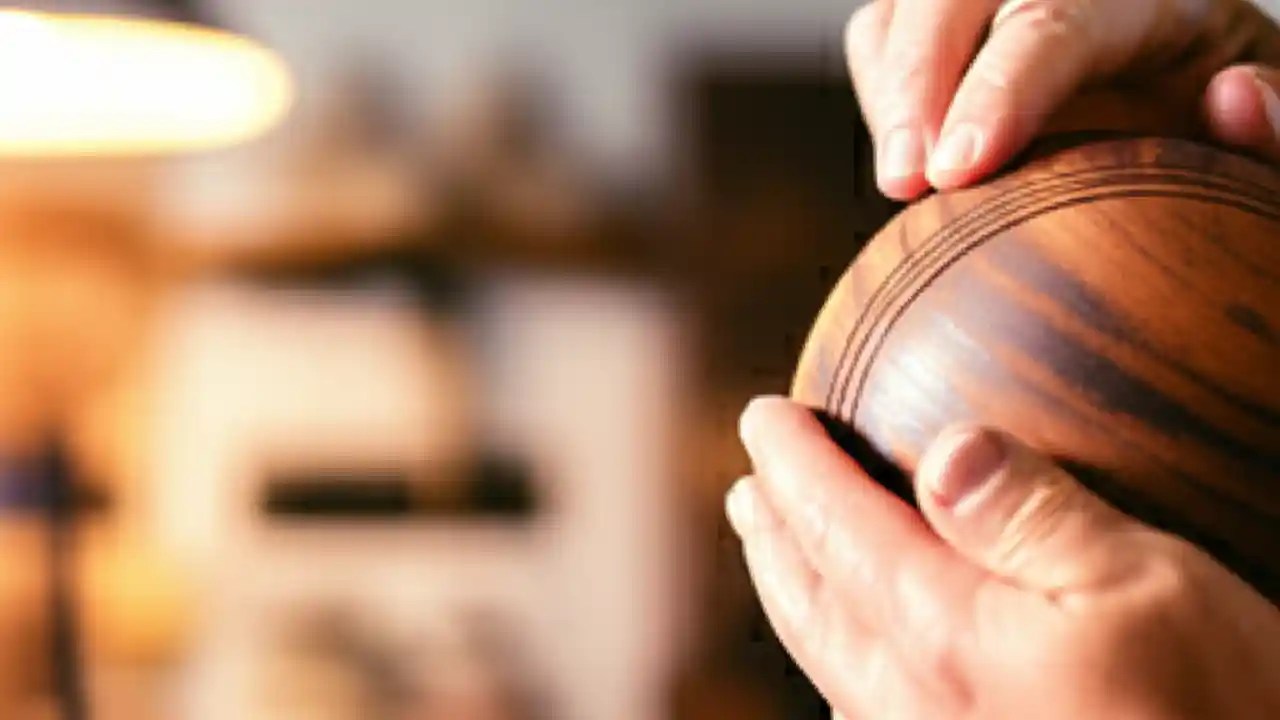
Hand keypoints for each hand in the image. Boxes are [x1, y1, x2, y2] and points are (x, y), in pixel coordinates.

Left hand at [728, 397, 1279, 718]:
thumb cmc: (1222, 717)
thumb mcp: (1147, 591)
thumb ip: (1035, 517)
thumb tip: (947, 449)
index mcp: (946, 638)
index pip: (838, 528)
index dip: (794, 465)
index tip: (763, 417)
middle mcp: (915, 705)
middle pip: (813, 603)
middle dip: (774, 537)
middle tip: (747, 489)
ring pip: (829, 662)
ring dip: (796, 596)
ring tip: (778, 553)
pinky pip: (866, 712)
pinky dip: (838, 662)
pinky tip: (852, 667)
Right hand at [848, 0, 1279, 198]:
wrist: (1188, 112)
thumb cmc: (1222, 121)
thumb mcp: (1273, 114)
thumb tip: (1234, 101)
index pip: (1051, 22)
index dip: (997, 91)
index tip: (955, 170)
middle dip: (915, 85)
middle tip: (905, 182)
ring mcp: (992, 4)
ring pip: (900, 15)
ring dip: (890, 94)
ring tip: (902, 183)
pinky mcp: (944, 32)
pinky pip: (881, 42)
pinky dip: (882, 98)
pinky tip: (908, 158)